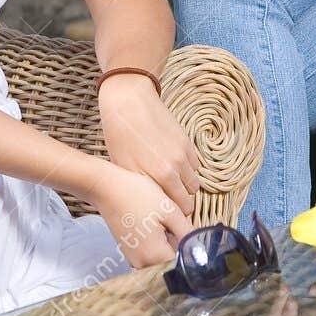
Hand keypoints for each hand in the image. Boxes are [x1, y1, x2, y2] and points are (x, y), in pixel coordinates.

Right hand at [87, 161, 192, 268]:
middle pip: (172, 261)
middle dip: (179, 243)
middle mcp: (142, 264)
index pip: (183, 263)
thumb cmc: (137, 195)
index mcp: (155, 256)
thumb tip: (199, 247)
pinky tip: (153, 221)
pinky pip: (150, 252)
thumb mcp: (170, 211)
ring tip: (162, 219)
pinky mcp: (129, 251)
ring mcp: (133, 259)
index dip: (191, 248)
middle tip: (174, 220)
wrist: (107, 188)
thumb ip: (187, 233)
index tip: (190, 231)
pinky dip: (156, 240)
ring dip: (168, 241)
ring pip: (161, 256)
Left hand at [99, 74, 200, 216]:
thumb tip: (148, 206)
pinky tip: (173, 166)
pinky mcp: (187, 142)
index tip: (167, 215)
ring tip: (170, 184)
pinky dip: (188, 170)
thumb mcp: (123, 167)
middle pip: (190, 199)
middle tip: (169, 202)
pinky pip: (195, 165)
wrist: (129, 101)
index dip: (173, 214)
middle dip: (182, 204)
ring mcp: (183, 154)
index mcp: (159, 177)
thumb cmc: (120, 135)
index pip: (178, 209)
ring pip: (195, 182)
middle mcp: (175, 168)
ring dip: (186, 187)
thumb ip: (140, 189)